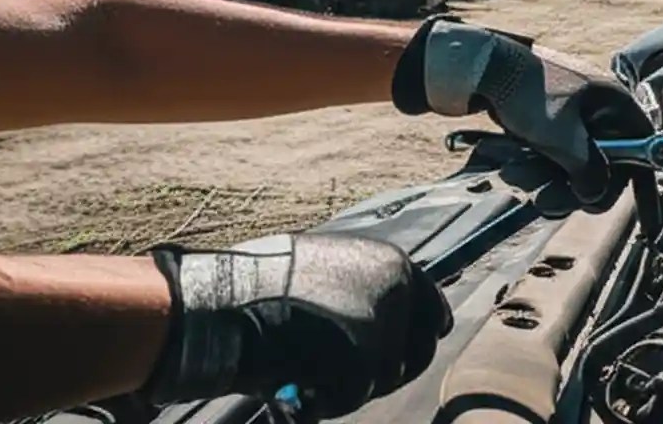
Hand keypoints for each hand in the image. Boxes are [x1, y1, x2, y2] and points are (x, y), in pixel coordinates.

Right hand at [142, 233, 451, 417]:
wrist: (229, 302)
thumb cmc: (261, 286)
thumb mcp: (325, 267)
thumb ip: (362, 287)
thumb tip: (383, 319)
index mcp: (391, 262)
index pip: (433, 308)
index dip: (424, 334)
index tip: (418, 350)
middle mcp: (398, 291)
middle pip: (419, 352)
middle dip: (390, 370)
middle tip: (354, 378)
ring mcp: (385, 326)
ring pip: (385, 379)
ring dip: (353, 384)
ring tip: (311, 372)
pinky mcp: (366, 361)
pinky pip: (354, 396)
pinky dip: (329, 399)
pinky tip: (300, 384)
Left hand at [392, 16, 654, 209]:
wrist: (482, 68)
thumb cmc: (529, 94)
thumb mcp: (564, 139)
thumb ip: (587, 171)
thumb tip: (595, 197)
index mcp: (614, 103)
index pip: (643, 146)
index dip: (639, 180)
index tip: (634, 208)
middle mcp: (599, 108)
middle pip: (605, 162)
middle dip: (574, 185)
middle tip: (548, 202)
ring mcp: (573, 114)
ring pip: (573, 162)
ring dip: (548, 178)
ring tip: (518, 175)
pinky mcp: (549, 120)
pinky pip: (553, 154)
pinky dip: (537, 165)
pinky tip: (514, 166)